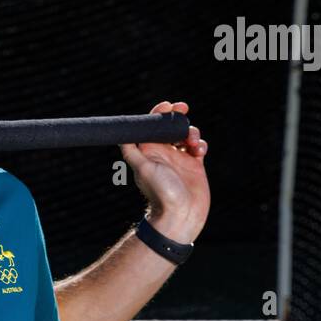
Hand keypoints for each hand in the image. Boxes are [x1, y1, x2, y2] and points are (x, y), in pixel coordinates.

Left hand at [118, 100, 209, 243]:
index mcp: (149, 151)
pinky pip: (198, 147)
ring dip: (191, 131)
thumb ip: (132, 152)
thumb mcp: (143, 169)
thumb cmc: (159, 192)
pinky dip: (200, 144)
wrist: (180, 214)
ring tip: (192, 140)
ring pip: (186, 135)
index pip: (153, 127)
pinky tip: (199, 150)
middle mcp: (164, 153)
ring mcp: (180, 158)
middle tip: (183, 108)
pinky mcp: (194, 165)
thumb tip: (120, 134)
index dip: (159, 113)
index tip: (168, 105)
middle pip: (170, 127)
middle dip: (177, 116)